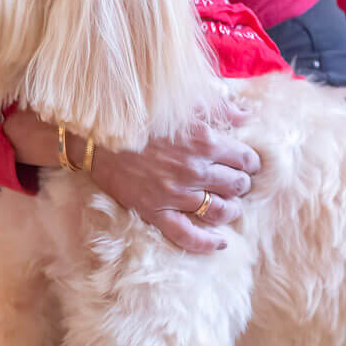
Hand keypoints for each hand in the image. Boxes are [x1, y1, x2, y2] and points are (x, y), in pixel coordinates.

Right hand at [3, 104, 260, 253]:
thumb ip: (218, 107)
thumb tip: (245, 115)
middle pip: (236, 185)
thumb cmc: (139, 113)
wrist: (96, 133)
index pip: (245, 159)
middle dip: (241, 184)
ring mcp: (175, 194)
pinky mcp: (155, 211)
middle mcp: (194, 170)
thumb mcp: (183, 102)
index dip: (250, 162)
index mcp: (205, 141)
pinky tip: (220, 242)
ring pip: (220, 211)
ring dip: (231, 210)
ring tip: (229, 206)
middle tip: (236, 182)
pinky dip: (207, 243)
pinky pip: (187, 236)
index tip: (246, 163)